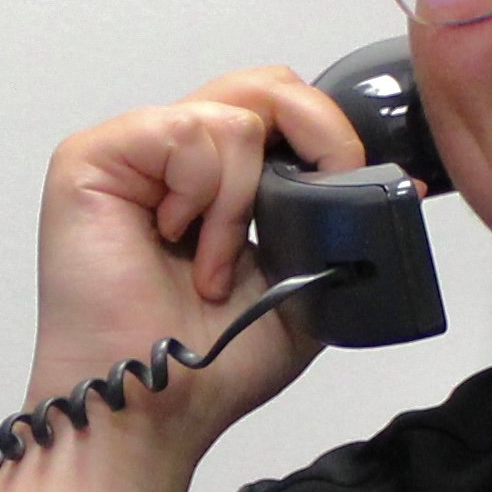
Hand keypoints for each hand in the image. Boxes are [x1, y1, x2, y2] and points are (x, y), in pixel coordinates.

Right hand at [26, 64, 366, 434]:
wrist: (151, 406)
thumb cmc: (207, 364)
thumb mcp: (303, 287)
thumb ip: (336, 228)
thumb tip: (399, 183)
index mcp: (219, 177)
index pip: (286, 110)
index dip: (328, 139)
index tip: (344, 194)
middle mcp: (173, 153)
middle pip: (267, 84)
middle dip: (310, 141)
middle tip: (299, 216)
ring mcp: (131, 149)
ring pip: (236, 111)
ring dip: (241, 200)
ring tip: (209, 269)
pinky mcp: (92, 156)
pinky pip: (189, 130)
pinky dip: (202, 193)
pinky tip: (176, 242)